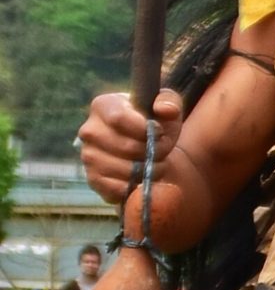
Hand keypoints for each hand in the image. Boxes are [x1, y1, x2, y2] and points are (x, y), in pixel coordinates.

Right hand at [78, 87, 183, 205]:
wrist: (146, 149)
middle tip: (164, 152)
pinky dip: (138, 187)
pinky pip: (119, 189)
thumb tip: (166, 110)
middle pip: (127, 147)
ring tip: (157, 163)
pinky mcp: (94, 179)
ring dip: (150, 171)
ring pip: (126, 170)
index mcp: (103, 105)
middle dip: (154, 152)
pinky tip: (144, 177)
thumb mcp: (167, 106)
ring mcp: (88, 156)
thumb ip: (170, 101)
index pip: (119, 118)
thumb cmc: (155, 123)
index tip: (160, 132)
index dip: (146, 129)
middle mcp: (89, 130)